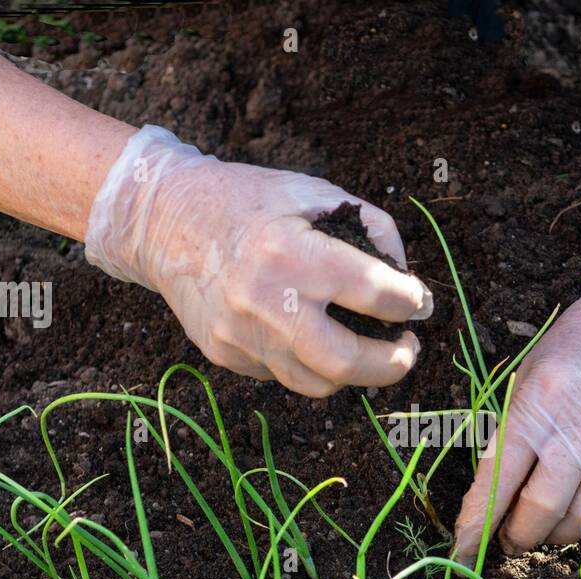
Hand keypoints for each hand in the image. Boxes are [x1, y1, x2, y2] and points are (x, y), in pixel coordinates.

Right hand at [84, 126, 431, 396]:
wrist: (163, 221)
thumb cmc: (248, 202)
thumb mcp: (314, 192)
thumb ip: (371, 230)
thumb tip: (409, 286)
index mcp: (292, 253)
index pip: (375, 294)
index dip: (410, 302)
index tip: (417, 303)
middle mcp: (264, 302)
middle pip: (346, 362)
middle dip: (392, 364)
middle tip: (407, 350)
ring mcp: (241, 336)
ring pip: (317, 383)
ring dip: (353, 372)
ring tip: (367, 349)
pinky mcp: (226, 354)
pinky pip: (283, 372)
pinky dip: (309, 361)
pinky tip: (311, 334)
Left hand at [452, 268, 580, 560]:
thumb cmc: (576, 352)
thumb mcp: (528, 380)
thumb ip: (510, 437)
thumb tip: (489, 502)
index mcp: (539, 406)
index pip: (498, 480)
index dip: (477, 523)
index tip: (463, 549)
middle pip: (539, 512)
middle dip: (517, 536)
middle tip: (511, 538)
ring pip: (580, 523)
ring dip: (556, 535)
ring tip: (547, 525)